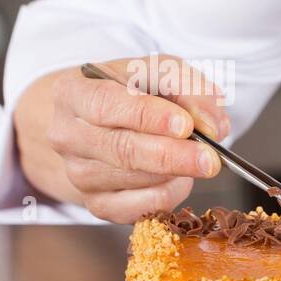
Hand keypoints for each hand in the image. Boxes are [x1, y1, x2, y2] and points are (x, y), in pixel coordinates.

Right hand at [14, 56, 229, 222]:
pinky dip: (169, 194)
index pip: (107, 104)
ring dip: (176, 172)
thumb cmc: (126, 92)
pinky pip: (140, 208)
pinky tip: (178, 177)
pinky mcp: (96, 204)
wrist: (92, 124)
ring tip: (197, 157)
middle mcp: (68, 135)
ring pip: (135, 180)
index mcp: (73, 92)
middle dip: (172, 155)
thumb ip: (187, 86)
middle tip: (210, 158)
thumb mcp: (154, 72)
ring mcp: (78, 174)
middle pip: (121, 149)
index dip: (148, 116)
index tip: (185, 125)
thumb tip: (213, 125)